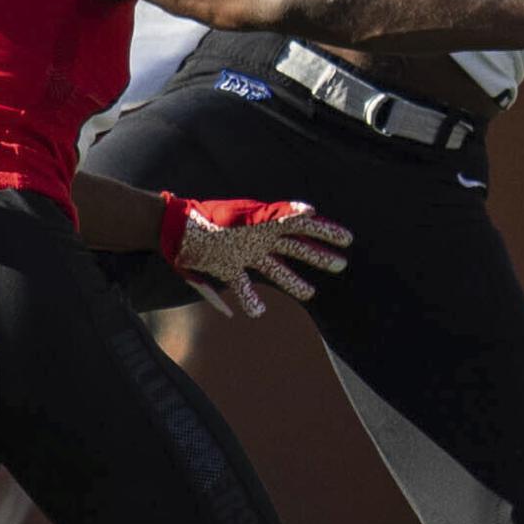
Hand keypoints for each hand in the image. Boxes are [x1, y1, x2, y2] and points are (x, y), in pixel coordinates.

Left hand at [156, 195, 352, 318]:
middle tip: (340, 265)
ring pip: (275, 271)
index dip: (325, 232)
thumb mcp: (247, 218)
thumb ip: (278, 216)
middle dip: (317, 257)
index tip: (347, 239)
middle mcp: (259, 240)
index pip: (302, 226)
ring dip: (292, 282)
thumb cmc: (212, 220)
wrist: (176, 231)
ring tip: (310, 293)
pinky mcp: (227, 269)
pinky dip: (250, 300)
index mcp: (266, 224)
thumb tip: (311, 211)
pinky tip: (256, 312)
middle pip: (295, 249)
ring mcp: (244, 255)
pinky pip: (243, 287)